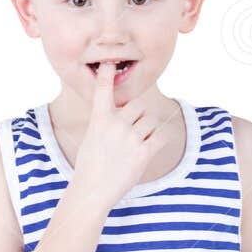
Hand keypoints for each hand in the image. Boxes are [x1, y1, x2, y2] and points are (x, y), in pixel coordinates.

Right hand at [71, 61, 172, 207]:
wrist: (93, 189)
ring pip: (151, 120)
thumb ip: (105, 122)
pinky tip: (152, 146)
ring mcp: (130, 139)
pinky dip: (159, 140)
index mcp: (100, 119)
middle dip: (139, 115)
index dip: (108, 74)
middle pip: (139, 105)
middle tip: (133, 130)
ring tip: (139, 143)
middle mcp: (116, 125)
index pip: (104, 90)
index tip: (110, 62)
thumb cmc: (90, 164)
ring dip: (149, 128)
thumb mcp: (91, 137)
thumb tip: (120, 112)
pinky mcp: (144, 153)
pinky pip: (161, 137)